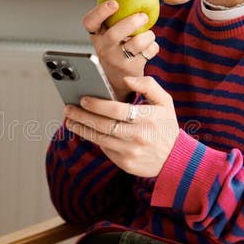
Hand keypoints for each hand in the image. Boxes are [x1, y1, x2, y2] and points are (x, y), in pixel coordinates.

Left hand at [63, 76, 178, 176]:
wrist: (175, 159)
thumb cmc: (166, 126)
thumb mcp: (165, 101)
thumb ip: (148, 85)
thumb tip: (127, 80)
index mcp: (148, 119)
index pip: (117, 110)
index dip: (97, 104)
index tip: (83, 98)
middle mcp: (138, 136)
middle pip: (103, 125)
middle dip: (82, 115)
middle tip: (68, 108)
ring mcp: (131, 152)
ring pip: (99, 139)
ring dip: (81, 129)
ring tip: (70, 120)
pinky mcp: (125, 164)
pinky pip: (105, 149)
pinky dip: (93, 139)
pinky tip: (85, 131)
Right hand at [83, 0, 158, 100]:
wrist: (120, 77)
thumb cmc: (115, 44)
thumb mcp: (107, 28)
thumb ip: (106, 7)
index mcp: (96, 35)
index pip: (90, 22)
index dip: (100, 12)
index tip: (114, 3)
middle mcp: (103, 48)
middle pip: (114, 35)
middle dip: (130, 23)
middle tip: (143, 15)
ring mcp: (117, 60)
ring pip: (135, 45)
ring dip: (147, 36)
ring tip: (149, 33)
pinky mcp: (131, 69)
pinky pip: (147, 53)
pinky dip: (153, 47)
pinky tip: (150, 46)